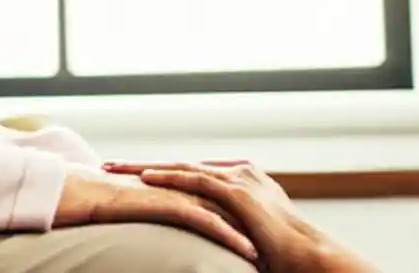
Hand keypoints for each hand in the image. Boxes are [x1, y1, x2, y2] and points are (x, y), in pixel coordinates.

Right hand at [53, 166, 257, 261]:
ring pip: (225, 213)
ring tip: (273, 253)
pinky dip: (229, 236)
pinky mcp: (171, 203)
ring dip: (250, 233)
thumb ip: (156, 210)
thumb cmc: (100, 202)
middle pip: (229, 205)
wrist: (80, 192)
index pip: (219, 202)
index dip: (242, 219)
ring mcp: (178, 192)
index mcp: (177, 187)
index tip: (264, 237)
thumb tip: (165, 222)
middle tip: (278, 245)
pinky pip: (207, 220)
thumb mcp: (137, 209)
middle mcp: (183, 186)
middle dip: (254, 225)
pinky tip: (248, 251)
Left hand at [103, 160, 376, 272]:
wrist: (308, 254)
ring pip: (182, 167)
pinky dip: (170, 178)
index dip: (158, 172)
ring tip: (115, 167)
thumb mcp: (248, 231)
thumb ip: (227, 224)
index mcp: (240, 177)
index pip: (189, 171)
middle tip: (110, 163)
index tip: (129, 173)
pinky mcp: (238, 192)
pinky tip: (147, 179)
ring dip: (146, 167)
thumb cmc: (282, 251)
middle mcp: (237, 171)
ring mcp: (237, 179)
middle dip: (142, 164)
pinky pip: (196, 181)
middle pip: (179, 164)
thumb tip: (210, 235)